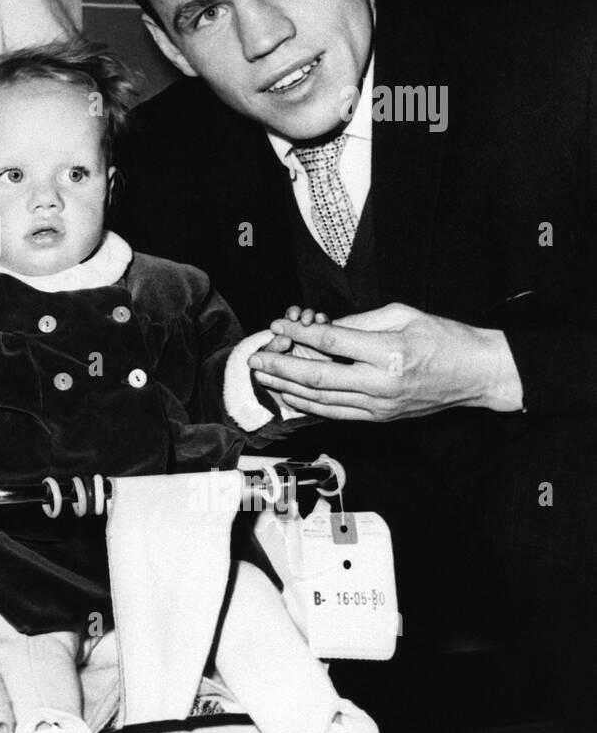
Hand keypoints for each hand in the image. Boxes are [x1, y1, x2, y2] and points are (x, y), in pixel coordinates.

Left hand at [247, 302, 522, 420]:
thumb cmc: (445, 338)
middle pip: (316, 377)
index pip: (330, 342)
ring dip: (286, 388)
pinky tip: (290, 394)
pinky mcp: (380, 418)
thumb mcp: (402, 314)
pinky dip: (308, 404)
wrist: (478, 374)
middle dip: (279, 367)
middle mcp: (380, 384)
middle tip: (255, 359)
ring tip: (263, 377)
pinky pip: (335, 413)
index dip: (298, 334)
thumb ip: (359, 321)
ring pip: (320, 400)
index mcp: (387, 353)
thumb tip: (322, 326)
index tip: (277, 325)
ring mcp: (379, 406)